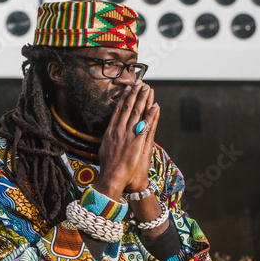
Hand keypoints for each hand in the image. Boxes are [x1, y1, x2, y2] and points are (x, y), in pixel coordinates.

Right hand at [92, 81, 159, 200]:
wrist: (111, 177)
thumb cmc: (108, 168)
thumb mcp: (104, 150)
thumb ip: (108, 141)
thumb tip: (107, 137)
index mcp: (110, 132)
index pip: (118, 111)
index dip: (124, 99)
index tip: (128, 89)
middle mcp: (119, 131)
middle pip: (128, 108)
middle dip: (134, 94)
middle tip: (140, 83)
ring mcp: (128, 136)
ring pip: (137, 114)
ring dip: (143, 100)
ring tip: (148, 89)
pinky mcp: (137, 143)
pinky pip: (145, 126)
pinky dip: (151, 116)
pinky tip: (155, 107)